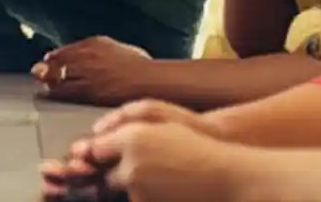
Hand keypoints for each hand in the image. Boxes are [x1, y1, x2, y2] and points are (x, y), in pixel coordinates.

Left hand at [32, 37, 151, 105]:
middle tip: (37, 70)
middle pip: (60, 60)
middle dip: (47, 65)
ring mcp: (87, 72)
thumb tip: (98, 53)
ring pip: (60, 74)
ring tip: (43, 81)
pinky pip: (65, 90)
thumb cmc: (141, 68)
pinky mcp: (88, 90)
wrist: (149, 80)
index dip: (57, 55)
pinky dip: (55, 91)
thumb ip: (104, 49)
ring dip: (48, 78)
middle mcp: (88, 55)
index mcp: (96, 43)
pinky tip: (50, 94)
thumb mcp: (121, 49)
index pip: (69, 49)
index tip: (49, 59)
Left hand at [40, 99, 218, 196]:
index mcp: (133, 138)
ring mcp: (139, 189)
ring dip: (131, 187)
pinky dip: (146, 196)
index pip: (97, 148)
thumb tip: (93, 140)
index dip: (103, 153)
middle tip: (142, 170)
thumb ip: (124, 128)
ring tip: (162, 179)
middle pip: (104, 174)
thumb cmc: (197, 146)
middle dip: (114, 174)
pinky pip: (136, 200)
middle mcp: (131, 165)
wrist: (226, 177)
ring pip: (121, 191)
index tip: (108, 156)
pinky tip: (166, 189)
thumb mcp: (160, 126)